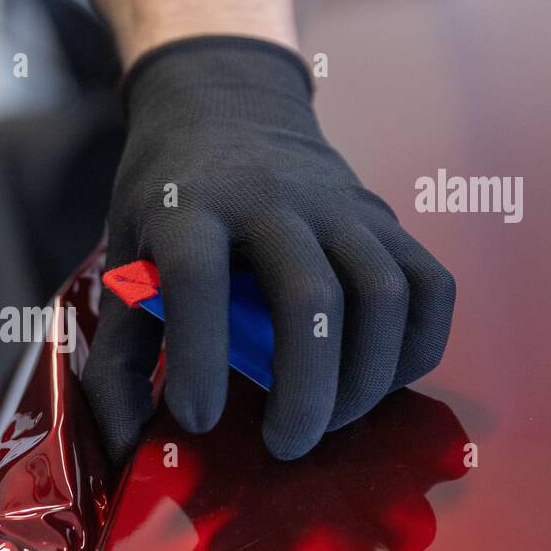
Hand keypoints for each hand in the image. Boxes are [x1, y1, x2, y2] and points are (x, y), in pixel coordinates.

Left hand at [82, 36, 455, 464]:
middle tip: (285, 446)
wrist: (223, 104)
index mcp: (189, 208)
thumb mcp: (123, 260)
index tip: (199, 420)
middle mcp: (270, 199)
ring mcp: (338, 203)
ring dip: (366, 379)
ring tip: (331, 420)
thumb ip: (120, 354)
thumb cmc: (167, 198)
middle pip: (310, 300)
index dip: (200, 359)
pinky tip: (379, 381)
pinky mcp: (384, 214)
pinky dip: (416, 347)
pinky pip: (429, 285)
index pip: (199, 279)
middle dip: (306, 390)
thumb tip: (123, 442)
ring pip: (383, 295)